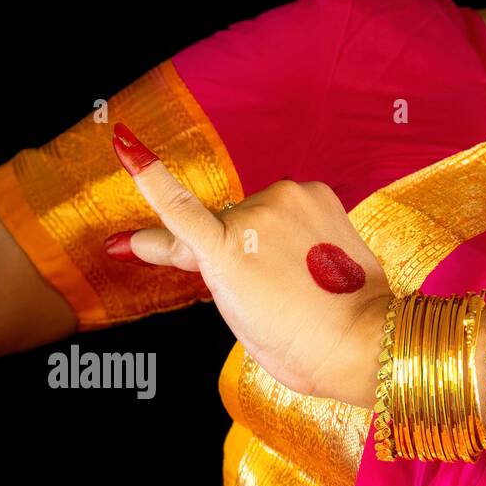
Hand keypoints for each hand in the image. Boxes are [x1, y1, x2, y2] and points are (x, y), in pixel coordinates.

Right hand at [105, 124, 390, 404]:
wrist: (361, 340)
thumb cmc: (294, 342)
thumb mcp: (232, 312)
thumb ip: (194, 267)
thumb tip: (144, 242)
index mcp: (226, 255)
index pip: (178, 210)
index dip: (148, 176)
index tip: (124, 143)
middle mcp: (256, 216)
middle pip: (219, 223)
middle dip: (225, 247)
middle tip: (256, 289)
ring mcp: (289, 200)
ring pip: (254, 212)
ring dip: (260, 236)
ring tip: (290, 278)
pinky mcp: (318, 194)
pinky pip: (284, 204)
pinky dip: (287, 224)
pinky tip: (304, 253)